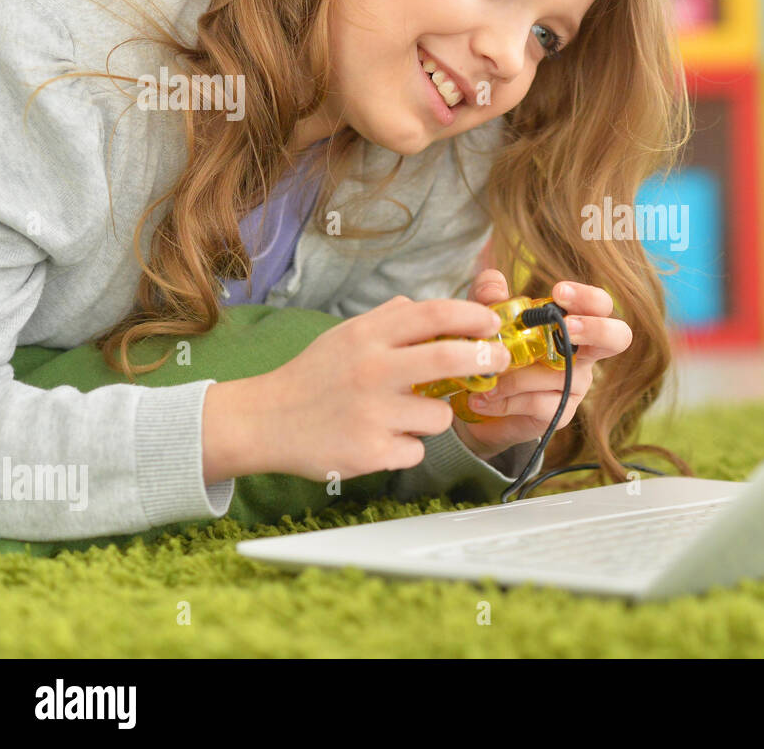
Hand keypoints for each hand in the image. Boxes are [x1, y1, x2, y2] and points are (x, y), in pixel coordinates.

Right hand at [202, 295, 511, 483]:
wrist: (265, 421)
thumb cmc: (313, 376)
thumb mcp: (345, 335)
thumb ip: (388, 320)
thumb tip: (432, 311)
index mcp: (366, 337)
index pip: (432, 315)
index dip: (472, 316)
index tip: (493, 323)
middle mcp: (371, 372)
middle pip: (449, 360)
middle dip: (485, 358)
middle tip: (499, 360)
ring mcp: (372, 414)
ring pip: (440, 415)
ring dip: (433, 416)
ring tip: (403, 416)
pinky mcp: (370, 452)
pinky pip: (417, 449)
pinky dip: (407, 447)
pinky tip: (380, 439)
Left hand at [451, 270, 632, 461]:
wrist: (482, 403)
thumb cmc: (495, 353)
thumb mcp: (486, 320)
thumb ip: (488, 298)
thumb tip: (494, 286)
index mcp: (572, 325)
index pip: (600, 305)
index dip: (588, 298)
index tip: (557, 292)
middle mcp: (584, 354)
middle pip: (619, 337)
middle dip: (597, 328)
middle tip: (568, 327)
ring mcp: (576, 385)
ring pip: (560, 375)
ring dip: (519, 376)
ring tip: (488, 377)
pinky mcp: (561, 413)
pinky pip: (540, 403)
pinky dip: (508, 400)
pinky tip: (484, 399)